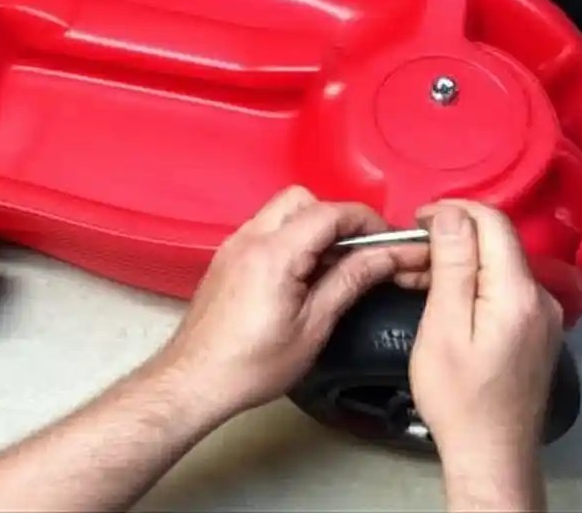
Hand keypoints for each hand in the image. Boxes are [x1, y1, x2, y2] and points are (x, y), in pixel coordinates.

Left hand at [155, 186, 427, 416]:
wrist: (193, 382)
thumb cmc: (252, 365)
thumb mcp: (313, 327)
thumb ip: (350, 282)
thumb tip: (385, 256)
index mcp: (275, 253)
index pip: (331, 213)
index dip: (367, 222)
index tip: (388, 242)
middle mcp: (250, 238)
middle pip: (304, 200)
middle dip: (337, 218)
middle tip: (360, 251)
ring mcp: (234, 245)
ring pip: (282, 212)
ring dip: (313, 227)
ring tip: (333, 266)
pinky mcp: (226, 258)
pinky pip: (265, 230)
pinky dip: (291, 238)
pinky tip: (303, 274)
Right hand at [408, 201, 562, 510]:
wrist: (491, 454)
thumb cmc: (462, 401)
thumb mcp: (443, 326)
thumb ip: (452, 265)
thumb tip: (450, 215)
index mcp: (517, 292)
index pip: (492, 221)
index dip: (452, 211)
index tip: (418, 220)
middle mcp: (541, 298)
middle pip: (498, 241)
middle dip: (453, 236)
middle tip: (412, 252)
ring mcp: (544, 315)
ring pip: (501, 264)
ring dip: (463, 260)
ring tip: (421, 277)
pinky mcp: (538, 330)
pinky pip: (507, 289)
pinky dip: (477, 283)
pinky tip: (449, 299)